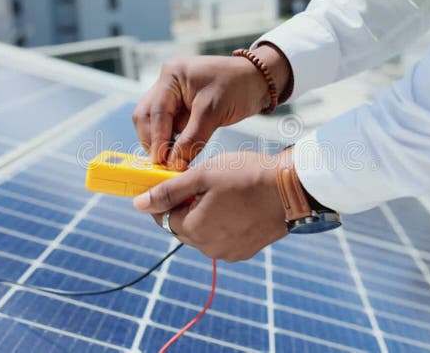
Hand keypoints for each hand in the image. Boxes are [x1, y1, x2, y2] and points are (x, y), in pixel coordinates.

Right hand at [133, 44, 290, 170]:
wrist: (259, 81)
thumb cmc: (239, 86)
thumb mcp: (213, 112)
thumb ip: (192, 139)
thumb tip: (173, 165)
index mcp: (172, 75)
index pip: (156, 111)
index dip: (157, 139)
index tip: (160, 162)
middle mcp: (167, 83)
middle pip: (146, 116)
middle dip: (152, 140)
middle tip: (161, 164)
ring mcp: (173, 94)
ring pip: (154, 122)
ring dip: (160, 142)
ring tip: (169, 162)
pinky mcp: (182, 106)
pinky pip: (169, 126)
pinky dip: (171, 141)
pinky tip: (177, 155)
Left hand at [133, 151, 287, 261]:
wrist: (291, 190)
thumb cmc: (246, 176)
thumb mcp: (202, 176)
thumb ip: (168, 191)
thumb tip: (138, 204)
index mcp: (194, 230)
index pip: (163, 217)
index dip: (166, 198)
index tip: (177, 183)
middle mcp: (209, 248)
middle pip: (182, 228)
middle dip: (185, 208)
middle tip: (201, 185)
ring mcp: (228, 253)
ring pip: (203, 234)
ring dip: (204, 216)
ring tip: (222, 194)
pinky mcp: (245, 251)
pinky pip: (222, 238)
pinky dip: (223, 224)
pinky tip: (236, 206)